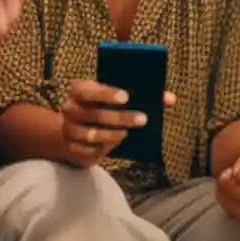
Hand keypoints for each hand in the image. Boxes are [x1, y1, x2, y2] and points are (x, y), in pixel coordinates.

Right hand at [60, 80, 176, 167]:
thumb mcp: (112, 97)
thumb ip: (140, 94)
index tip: (126, 97)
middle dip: (120, 117)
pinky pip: (90, 150)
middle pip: (95, 114)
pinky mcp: (72, 148)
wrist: (73, 129)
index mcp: (79, 90)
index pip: (89, 90)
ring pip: (92, 134)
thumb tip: (170, 99)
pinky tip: (116, 144)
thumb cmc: (99, 107)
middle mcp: (70, 108)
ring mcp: (69, 129)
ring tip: (127, 134)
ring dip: (113, 134)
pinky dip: (104, 148)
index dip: (106, 93)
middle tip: (142, 119)